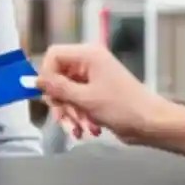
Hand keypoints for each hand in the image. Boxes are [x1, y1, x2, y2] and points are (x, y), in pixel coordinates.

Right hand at [35, 43, 175, 143]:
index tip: (49, 96)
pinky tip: (86, 130)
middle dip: (60, 102)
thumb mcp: (85, 98)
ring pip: (66, 93)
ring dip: (69, 113)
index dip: (46, 75)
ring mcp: (93, 79)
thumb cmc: (122, 107)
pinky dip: (78, 116)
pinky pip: (77, 102)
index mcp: (88, 55)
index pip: (54, 56)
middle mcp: (89, 63)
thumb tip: (34, 80)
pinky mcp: (96, 94)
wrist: (151, 124)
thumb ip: (57, 88)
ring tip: (79, 129)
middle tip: (64, 119)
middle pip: (57, 77)